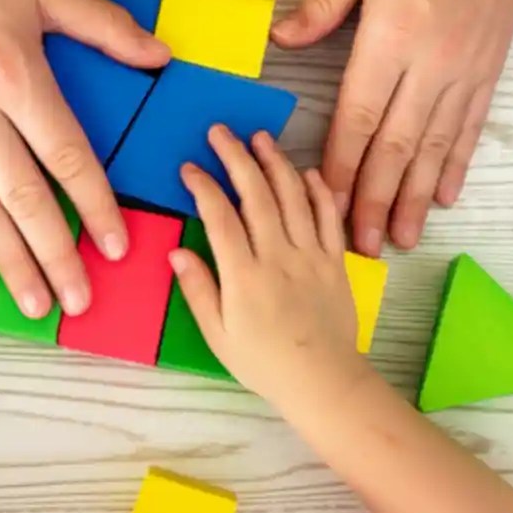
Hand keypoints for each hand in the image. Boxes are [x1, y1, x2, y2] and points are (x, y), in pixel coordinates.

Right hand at [0, 0, 169, 317]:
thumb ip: (102, 24)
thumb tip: (158, 55)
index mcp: (15, 77)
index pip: (65, 156)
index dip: (93, 205)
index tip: (115, 244)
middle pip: (23, 198)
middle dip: (55, 256)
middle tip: (78, 300)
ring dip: (8, 261)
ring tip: (33, 304)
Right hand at [170, 126, 372, 413]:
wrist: (322, 380)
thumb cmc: (263, 363)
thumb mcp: (218, 335)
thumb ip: (198, 290)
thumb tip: (177, 252)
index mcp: (244, 276)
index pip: (220, 217)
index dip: (203, 186)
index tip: (189, 167)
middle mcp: (278, 257)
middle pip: (257, 195)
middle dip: (236, 158)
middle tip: (221, 132)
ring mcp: (311, 256)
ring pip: (293, 197)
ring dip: (275, 163)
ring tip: (260, 138)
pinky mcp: (335, 261)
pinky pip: (328, 218)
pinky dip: (318, 191)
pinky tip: (306, 171)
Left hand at [272, 0, 512, 255]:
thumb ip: (323, 2)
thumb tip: (282, 38)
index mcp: (393, 35)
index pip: (361, 115)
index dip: (342, 166)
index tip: (326, 206)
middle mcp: (431, 64)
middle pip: (396, 146)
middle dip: (375, 201)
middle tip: (361, 247)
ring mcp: (464, 73)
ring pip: (434, 149)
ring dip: (414, 199)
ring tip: (399, 239)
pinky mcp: (487, 74)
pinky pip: (468, 130)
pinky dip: (454, 167)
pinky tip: (441, 198)